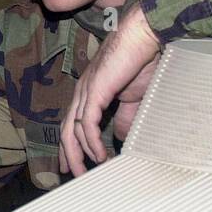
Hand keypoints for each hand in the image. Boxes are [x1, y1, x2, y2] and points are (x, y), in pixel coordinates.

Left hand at [59, 6, 162, 177]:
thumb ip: (125, 116)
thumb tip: (121, 136)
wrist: (144, 36)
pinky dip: (91, 142)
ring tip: (88, 171)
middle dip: (69, 155)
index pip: (72, 124)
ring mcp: (86, 91)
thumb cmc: (141, 61)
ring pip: (74, 130)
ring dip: (80, 153)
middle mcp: (82, 92)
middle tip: (74, 175)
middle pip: (67, 130)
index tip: (73, 165)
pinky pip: (88, 122)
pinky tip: (99, 155)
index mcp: (88, 93)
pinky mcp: (95, 90)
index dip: (70, 146)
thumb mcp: (133, 97)